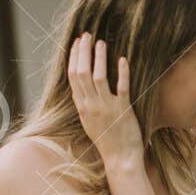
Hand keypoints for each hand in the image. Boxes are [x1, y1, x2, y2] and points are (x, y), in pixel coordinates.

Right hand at [68, 32, 141, 163]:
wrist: (120, 159)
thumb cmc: (107, 141)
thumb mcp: (89, 121)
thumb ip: (85, 103)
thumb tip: (80, 87)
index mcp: (81, 107)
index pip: (73, 76)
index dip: (74, 57)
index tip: (77, 43)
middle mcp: (91, 105)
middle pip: (82, 73)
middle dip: (83, 51)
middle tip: (87, 35)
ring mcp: (106, 107)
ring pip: (98, 76)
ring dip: (99, 57)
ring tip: (101, 42)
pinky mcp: (123, 110)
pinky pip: (121, 87)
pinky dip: (122, 72)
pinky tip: (122, 59)